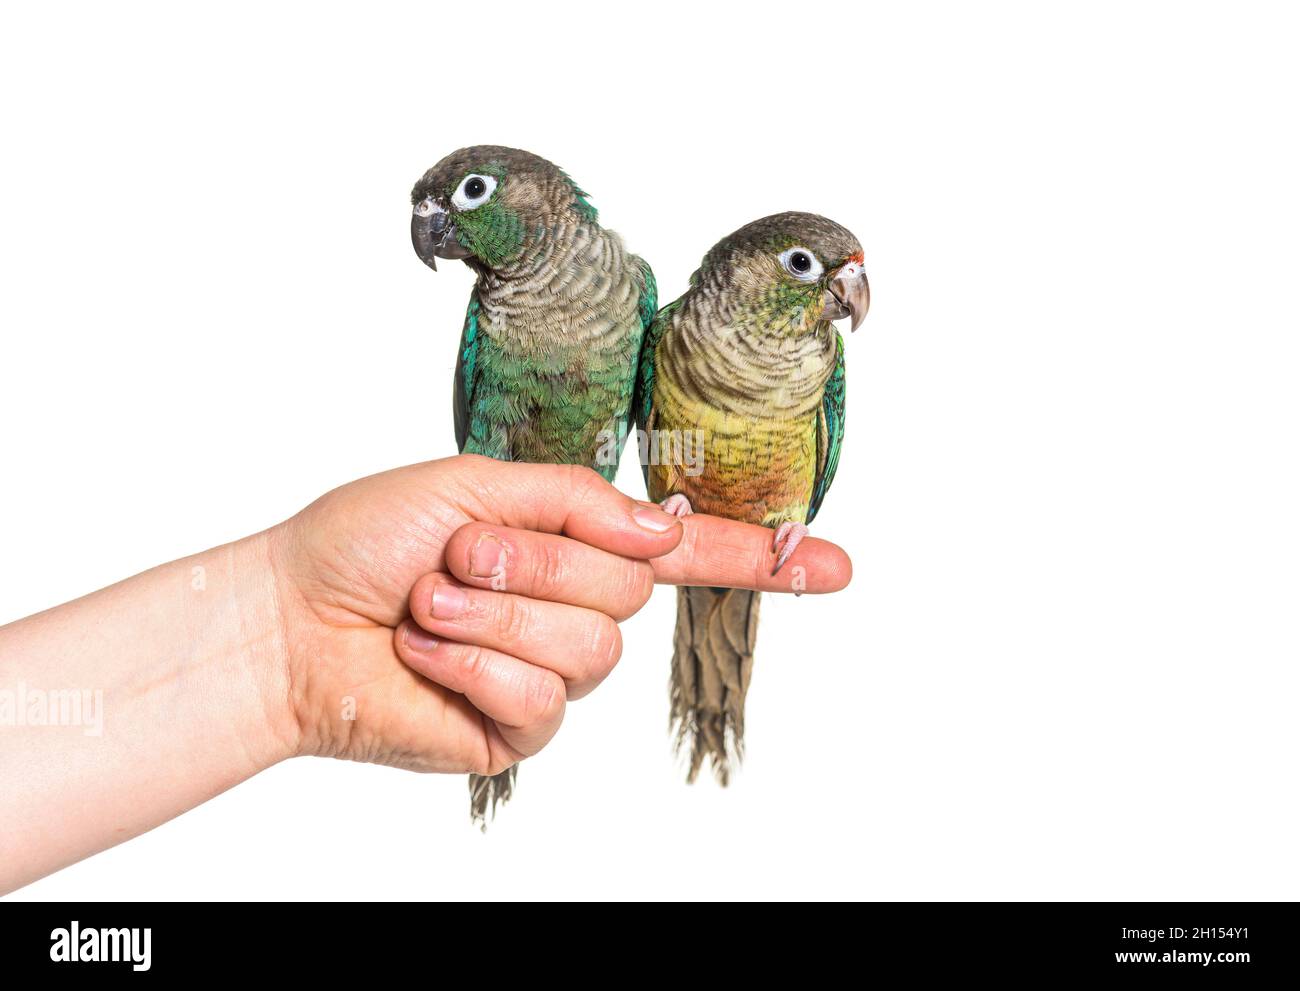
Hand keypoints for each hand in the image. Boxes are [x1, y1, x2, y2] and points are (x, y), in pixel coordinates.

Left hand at [268, 454, 851, 773]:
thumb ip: (574, 500)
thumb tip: (664, 529)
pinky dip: (475, 663)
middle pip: (627, 587)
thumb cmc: (368, 541)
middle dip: (536, 560)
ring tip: (430, 601)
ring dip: (496, 611)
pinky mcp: (518, 725)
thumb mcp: (473, 483)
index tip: (832, 564)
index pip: (687, 555)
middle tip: (459, 553)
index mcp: (574, 543)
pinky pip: (541, 695)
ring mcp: (550, 671)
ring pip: (588, 645)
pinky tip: (428, 653)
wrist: (294, 619)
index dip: (760, 559)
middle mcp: (575, 607)